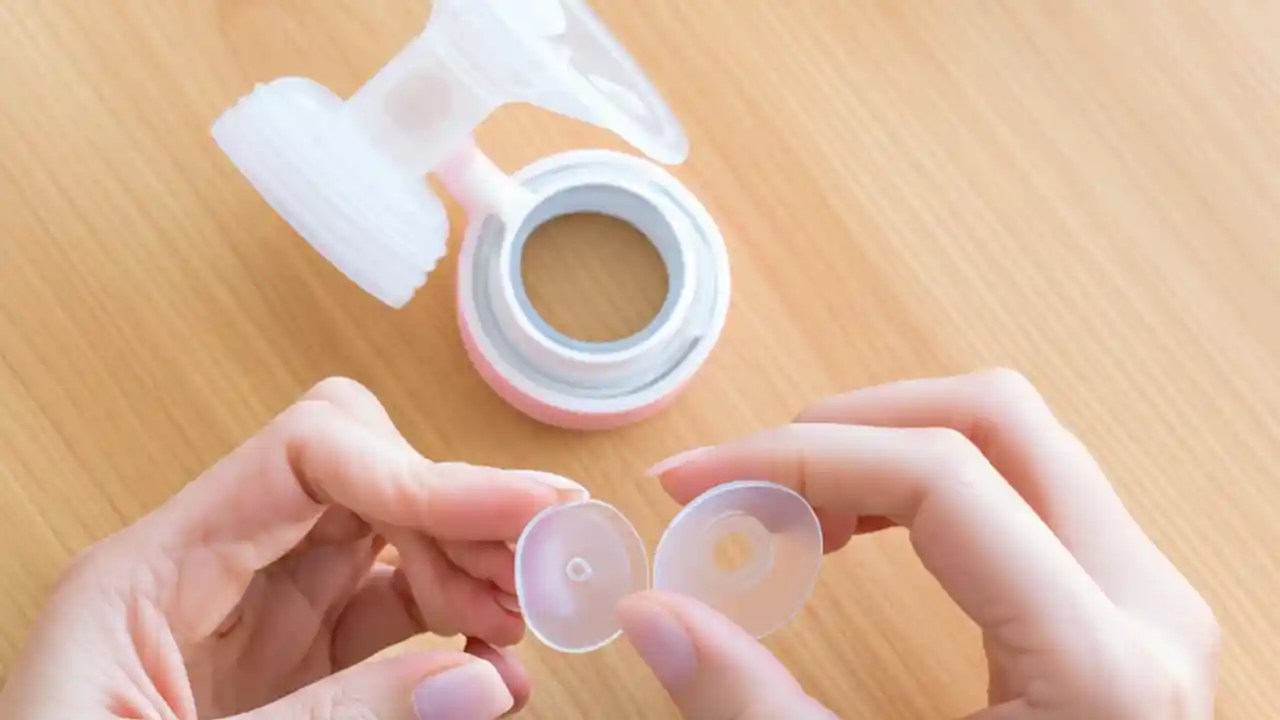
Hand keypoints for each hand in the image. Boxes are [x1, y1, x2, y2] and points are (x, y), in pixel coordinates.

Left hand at [0, 377, 586, 719]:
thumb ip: (337, 718)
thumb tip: (477, 677)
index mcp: (148, 574)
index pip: (306, 455)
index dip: (421, 469)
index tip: (520, 508)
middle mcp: (210, 576)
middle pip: (361, 480)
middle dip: (462, 512)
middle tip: (544, 561)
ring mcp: (256, 620)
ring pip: (389, 540)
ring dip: (469, 566)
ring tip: (524, 619)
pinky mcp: (295, 669)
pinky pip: (391, 615)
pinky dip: (453, 628)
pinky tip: (489, 665)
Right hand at [621, 369, 1219, 718]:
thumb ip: (751, 708)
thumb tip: (651, 614)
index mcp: (1100, 662)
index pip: (942, 477)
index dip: (799, 457)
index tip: (697, 479)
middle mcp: (1147, 606)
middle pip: (994, 419)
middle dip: (846, 428)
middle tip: (745, 483)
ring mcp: (1147, 599)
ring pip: (1014, 438)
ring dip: (884, 447)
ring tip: (791, 513)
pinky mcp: (1124, 606)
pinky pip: (1025, 487)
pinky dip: (924, 482)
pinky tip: (855, 529)